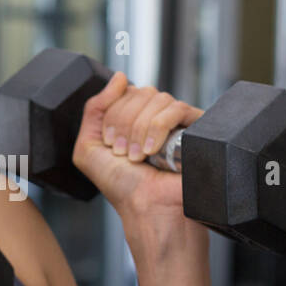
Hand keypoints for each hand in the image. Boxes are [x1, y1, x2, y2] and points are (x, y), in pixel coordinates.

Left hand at [71, 71, 203, 226]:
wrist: (147, 208)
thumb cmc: (122, 187)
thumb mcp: (89, 148)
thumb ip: (94, 109)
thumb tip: (119, 77)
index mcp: (134, 117)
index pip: (124, 91)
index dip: (113, 115)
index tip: (111, 145)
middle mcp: (157, 116)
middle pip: (139, 91)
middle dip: (124, 123)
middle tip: (124, 154)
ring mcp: (178, 121)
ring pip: (156, 97)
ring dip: (139, 129)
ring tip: (139, 157)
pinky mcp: (197, 128)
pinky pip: (176, 108)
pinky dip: (157, 127)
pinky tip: (153, 150)